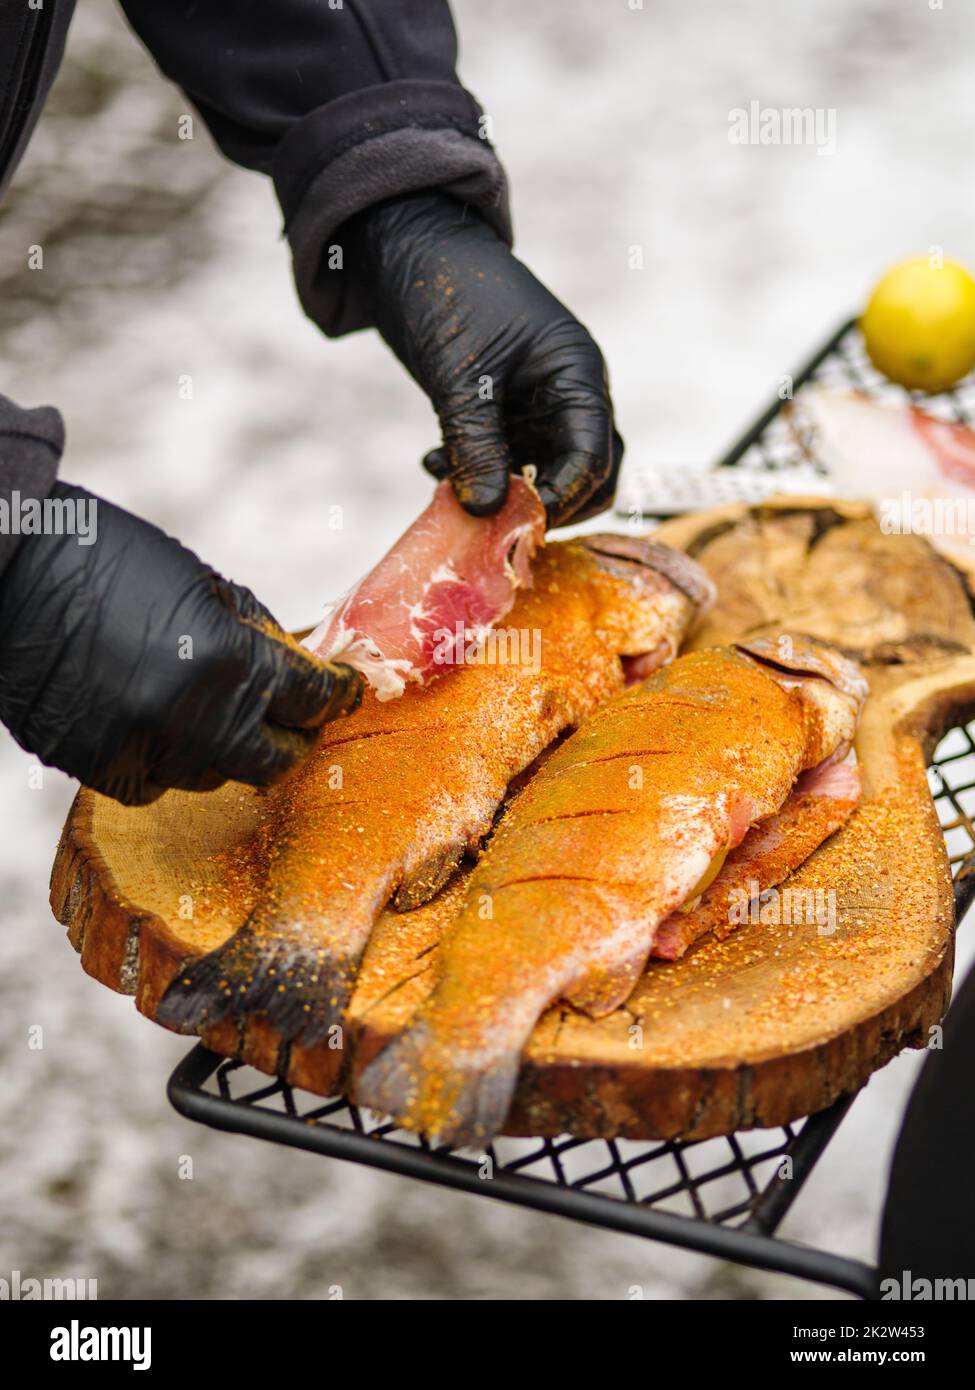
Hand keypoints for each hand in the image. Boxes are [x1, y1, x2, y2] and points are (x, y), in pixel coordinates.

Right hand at [0, 484, 361, 804]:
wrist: (9, 567)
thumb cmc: (111, 558)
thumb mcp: (205, 584)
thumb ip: (256, 639)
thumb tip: (297, 675)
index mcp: (231, 660)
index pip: (312, 700)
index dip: (337, 696)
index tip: (346, 693)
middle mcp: (195, 718)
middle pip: (274, 760)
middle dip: (291, 737)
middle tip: (293, 720)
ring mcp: (145, 749)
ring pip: (214, 775)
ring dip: (224, 747)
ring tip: (211, 711)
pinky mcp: (100, 767)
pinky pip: (156, 783)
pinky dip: (166, 759)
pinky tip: (157, 722)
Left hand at [349, 191, 621, 524]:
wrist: (408, 245)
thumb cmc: (446, 293)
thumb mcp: (461, 378)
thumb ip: (477, 445)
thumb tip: (487, 510)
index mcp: (576, 374)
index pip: (595, 456)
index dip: (564, 496)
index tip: (522, 522)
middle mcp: (568, 392)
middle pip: (586, 473)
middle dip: (545, 504)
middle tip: (497, 524)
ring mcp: (537, 402)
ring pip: (541, 471)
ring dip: (502, 491)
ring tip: (450, 489)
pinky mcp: (504, 409)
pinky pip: (505, 458)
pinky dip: (477, 472)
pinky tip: (433, 465)